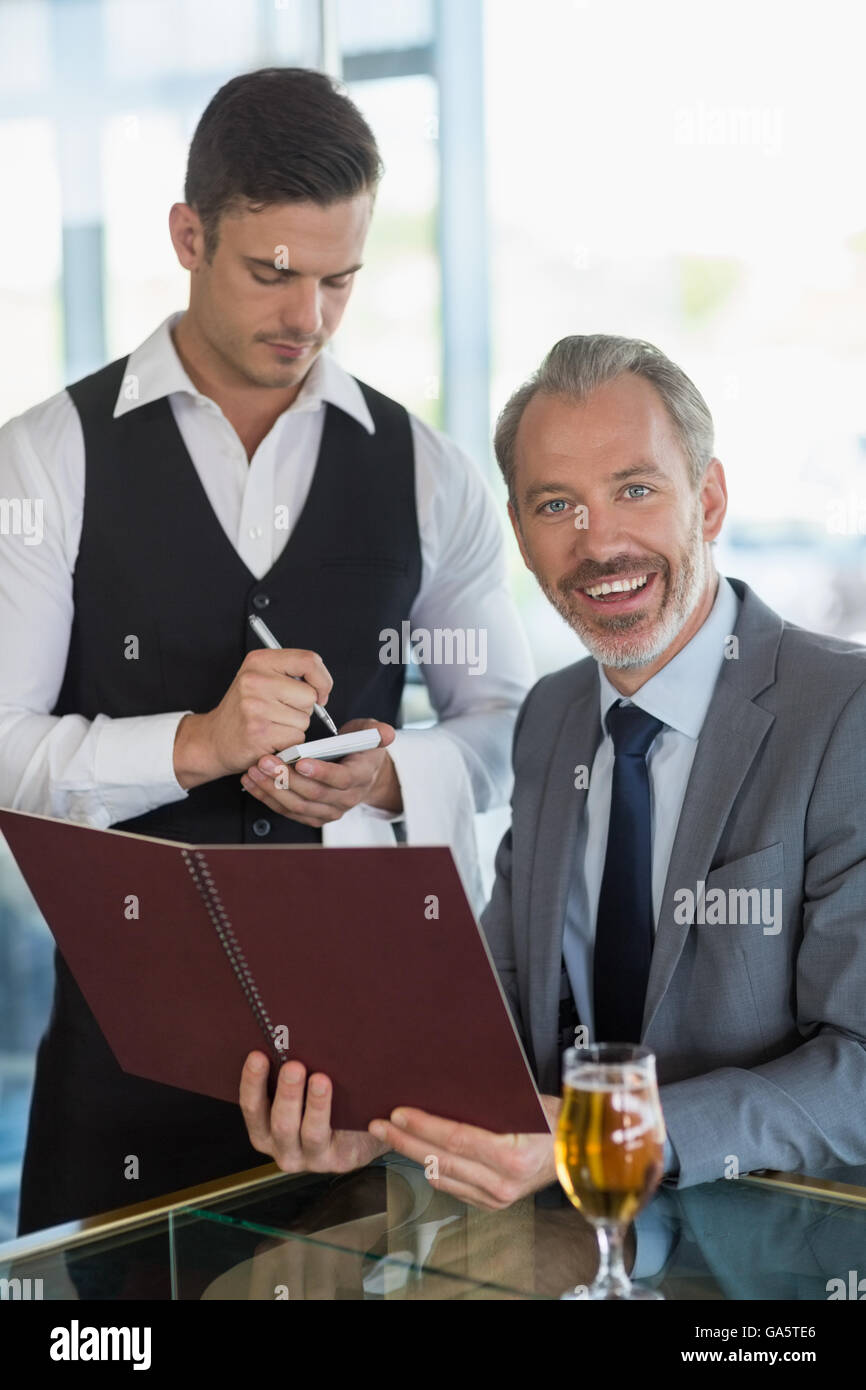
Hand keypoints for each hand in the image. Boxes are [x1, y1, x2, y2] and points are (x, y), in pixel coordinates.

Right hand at [173, 648, 333, 789]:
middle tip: (280, 712)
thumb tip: (323, 687)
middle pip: (310, 695)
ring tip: (271, 724)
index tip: (320, 692)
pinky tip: (269, 738)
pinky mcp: (259, 732)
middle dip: (303, 708)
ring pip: (304, 719)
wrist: (213, 739)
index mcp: (259, 661)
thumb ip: (290, 674)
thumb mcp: (260, 677)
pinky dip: (288, 742)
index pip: (309, 660)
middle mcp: (255, 680)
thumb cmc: (243, 709)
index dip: (323, 680)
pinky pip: (296, 738)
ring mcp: (256, 706)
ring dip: (294, 727)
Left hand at [240, 718, 399, 828]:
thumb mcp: (370, 736)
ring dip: (272, 789)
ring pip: (297, 806)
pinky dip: (267, 797)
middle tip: (265, 761)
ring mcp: (328, 811)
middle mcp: (345, 800)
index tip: (300, 762)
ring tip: (253, 771)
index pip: (341, 780)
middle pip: (313, 795)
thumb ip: (376, 732)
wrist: (361, 775)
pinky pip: (287, 810)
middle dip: (287, 778)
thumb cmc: (360, 751)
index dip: (321, 772)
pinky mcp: (312, 816)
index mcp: (360, 778)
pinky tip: (252, 783)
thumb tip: (386, 733)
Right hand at [240, 1054, 387, 1173]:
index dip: (252, 1082)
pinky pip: (342, 1139)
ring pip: (312, 1133)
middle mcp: (284, 1150)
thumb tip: (285, 1033)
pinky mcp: (340, 1160)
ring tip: (321, 1080)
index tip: (258, 1055)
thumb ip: (286, 1074)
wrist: (360, 1133)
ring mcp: (312, 1158)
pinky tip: (348, 1098)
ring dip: (316, 1105)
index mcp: (265, 1131)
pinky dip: (344, 1118)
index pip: (252, 1107)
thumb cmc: (323, 1106)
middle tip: (293, 1066)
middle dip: (287, 1093)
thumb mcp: (298, 1095)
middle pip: (281, 1124)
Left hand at [367, 1096, 560, 1211]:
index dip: (423, 1126)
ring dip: (412, 1155)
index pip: (457, 1138)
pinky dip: (432, 1169)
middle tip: (379, 1124)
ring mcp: (496, 1199)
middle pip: (441, 1160)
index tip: (398, 1113)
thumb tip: (446, 1080)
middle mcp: (503, 1184)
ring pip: (442, 1177)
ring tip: (390, 1136)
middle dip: (404, 1141)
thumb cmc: (554, 1121)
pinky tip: (417, 1153)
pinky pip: (452, 1187)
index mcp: (513, 1156)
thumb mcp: (527, 1102)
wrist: (576, 1155)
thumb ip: (490, 1099)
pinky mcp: (492, 1205)